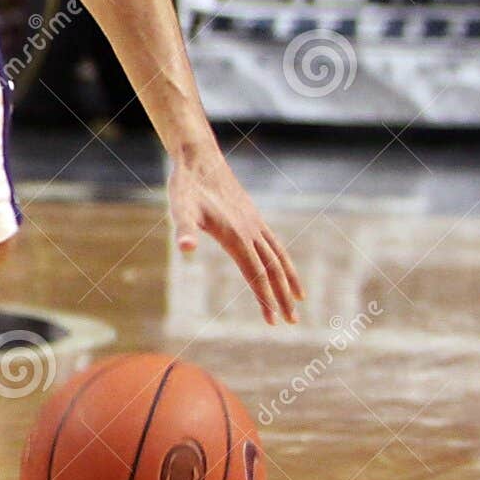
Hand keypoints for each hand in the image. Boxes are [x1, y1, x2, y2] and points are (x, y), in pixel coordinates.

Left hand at [168, 148, 302, 324]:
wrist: (198, 158)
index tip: (273, 321)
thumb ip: (185, 229)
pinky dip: (282, 258)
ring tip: (299, 298)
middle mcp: (250, 231)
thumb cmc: (186, 186)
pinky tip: (280, 265)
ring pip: (278, 255)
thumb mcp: (180, 208)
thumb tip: (185, 248)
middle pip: (272, 269)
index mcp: (236, 236)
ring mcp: (254, 222)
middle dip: (282, 296)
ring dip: (288, 279)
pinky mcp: (252, 215)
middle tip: (292, 322)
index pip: (256, 274)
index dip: (265, 298)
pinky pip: (273, 242)